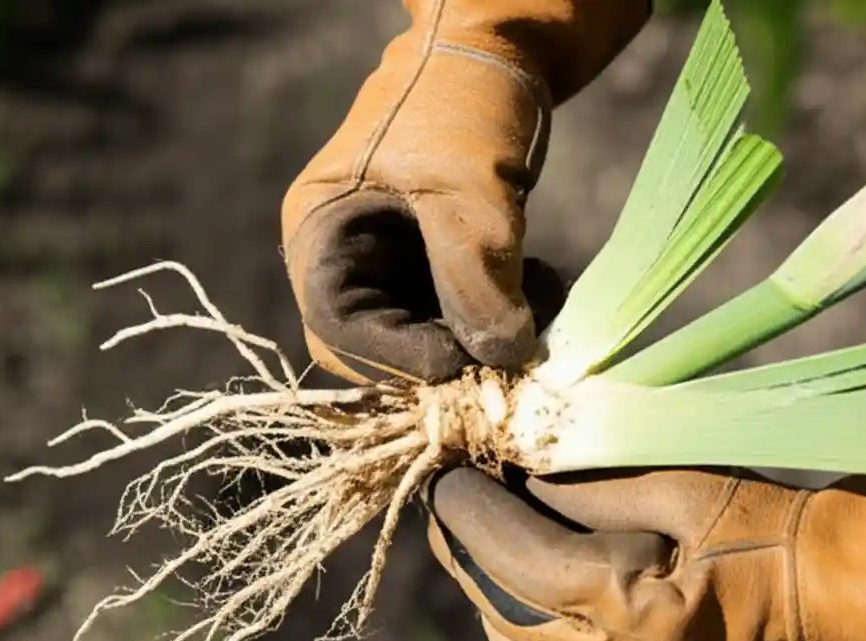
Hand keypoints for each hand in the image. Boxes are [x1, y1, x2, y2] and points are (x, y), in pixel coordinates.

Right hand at [280, 1, 648, 383]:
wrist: (499, 50)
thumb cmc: (462, 106)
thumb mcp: (467, 192)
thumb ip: (475, 278)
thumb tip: (502, 358)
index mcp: (322, 232)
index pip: (338, 328)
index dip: (396, 359)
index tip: (463, 365)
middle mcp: (347, 255)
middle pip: (378, 345)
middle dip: (444, 356)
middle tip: (507, 355)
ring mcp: (392, 260)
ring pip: (428, 335)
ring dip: (483, 338)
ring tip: (539, 307)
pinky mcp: (436, 262)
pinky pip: (461, 313)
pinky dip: (502, 313)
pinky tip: (543, 288)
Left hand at [426, 465, 865, 640]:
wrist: (823, 595)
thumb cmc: (758, 523)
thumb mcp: (670, 482)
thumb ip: (580, 481)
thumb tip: (506, 466)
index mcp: (622, 601)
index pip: (508, 551)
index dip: (465, 504)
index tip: (444, 461)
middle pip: (492, 597)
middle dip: (461, 539)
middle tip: (452, 483)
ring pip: (503, 634)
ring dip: (478, 576)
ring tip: (477, 519)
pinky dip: (507, 608)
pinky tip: (513, 565)